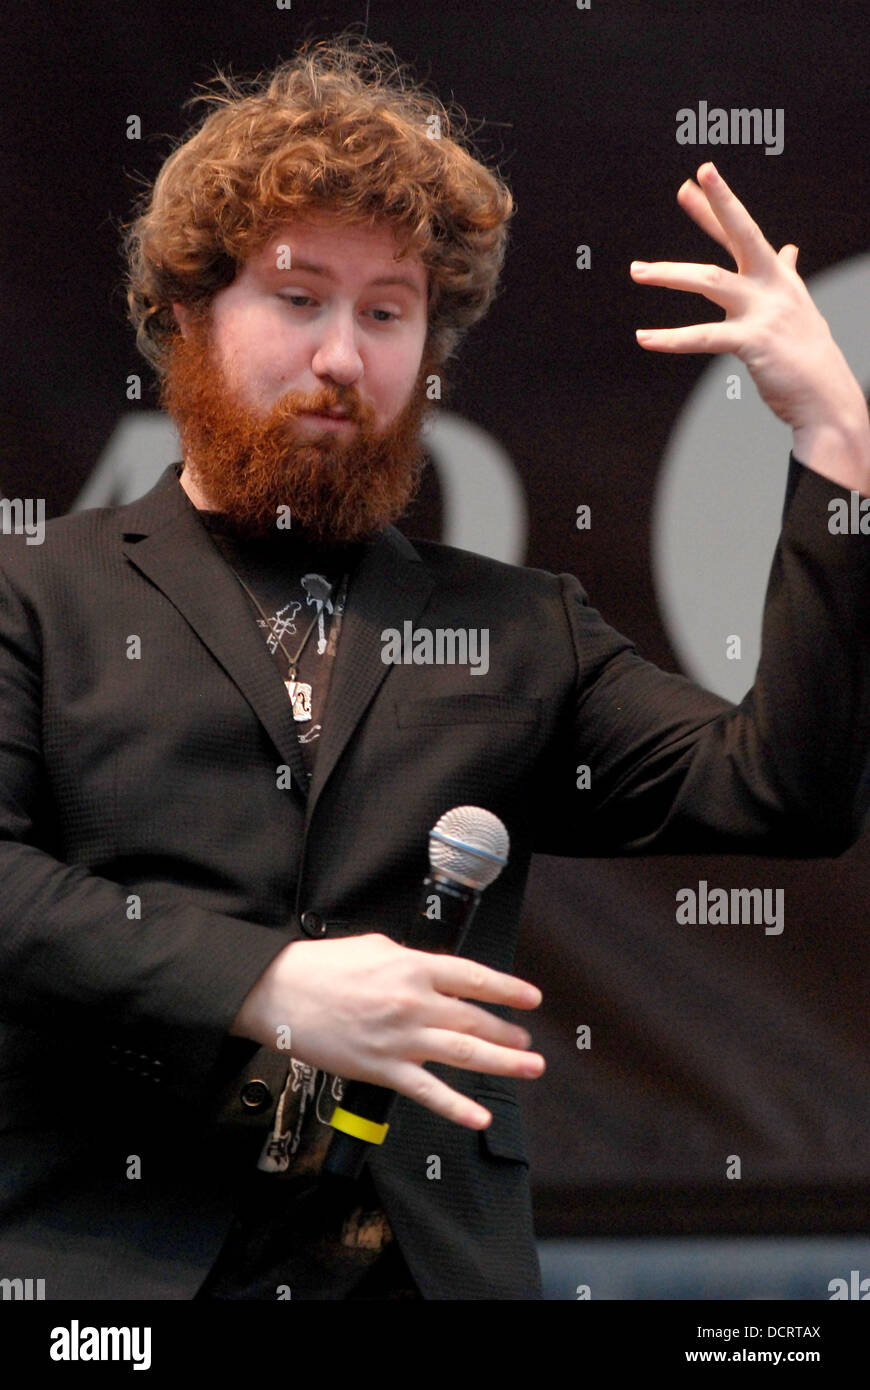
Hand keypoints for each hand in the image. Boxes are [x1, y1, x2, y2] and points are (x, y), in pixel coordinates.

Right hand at [229, 932, 544, 1129]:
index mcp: (413, 968)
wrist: (280, 993)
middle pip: (475, 1019)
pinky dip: (456, 1107)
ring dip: (502, 1062)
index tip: (531, 999)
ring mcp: (400, 1039)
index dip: (508, 990)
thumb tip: (438, 975)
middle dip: (508, 1033)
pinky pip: (427, 1092)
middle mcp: (414, 1003)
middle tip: (527, 1042)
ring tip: (528, 1068)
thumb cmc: (322, 967)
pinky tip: (479, 1116)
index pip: (474, 979)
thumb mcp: (376, 947)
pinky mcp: (382, 1069)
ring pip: (463, 1054)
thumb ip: (412, 962)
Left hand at [630, 162, 867, 437]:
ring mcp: (763, 311)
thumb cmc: (806, 353)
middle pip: (741, 235)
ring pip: (711, 281)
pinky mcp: (753, 342)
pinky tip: (645, 338)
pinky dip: (671, 339)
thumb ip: (786, 274)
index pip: (742, 232)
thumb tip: (790, 250)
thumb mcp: (797, 305)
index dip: (720, 204)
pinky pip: (703, 338)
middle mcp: (771, 285)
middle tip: (688, 185)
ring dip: (670, 273)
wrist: (825, 395)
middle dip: (718, 205)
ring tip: (638, 270)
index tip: (700, 176)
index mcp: (776, 275)